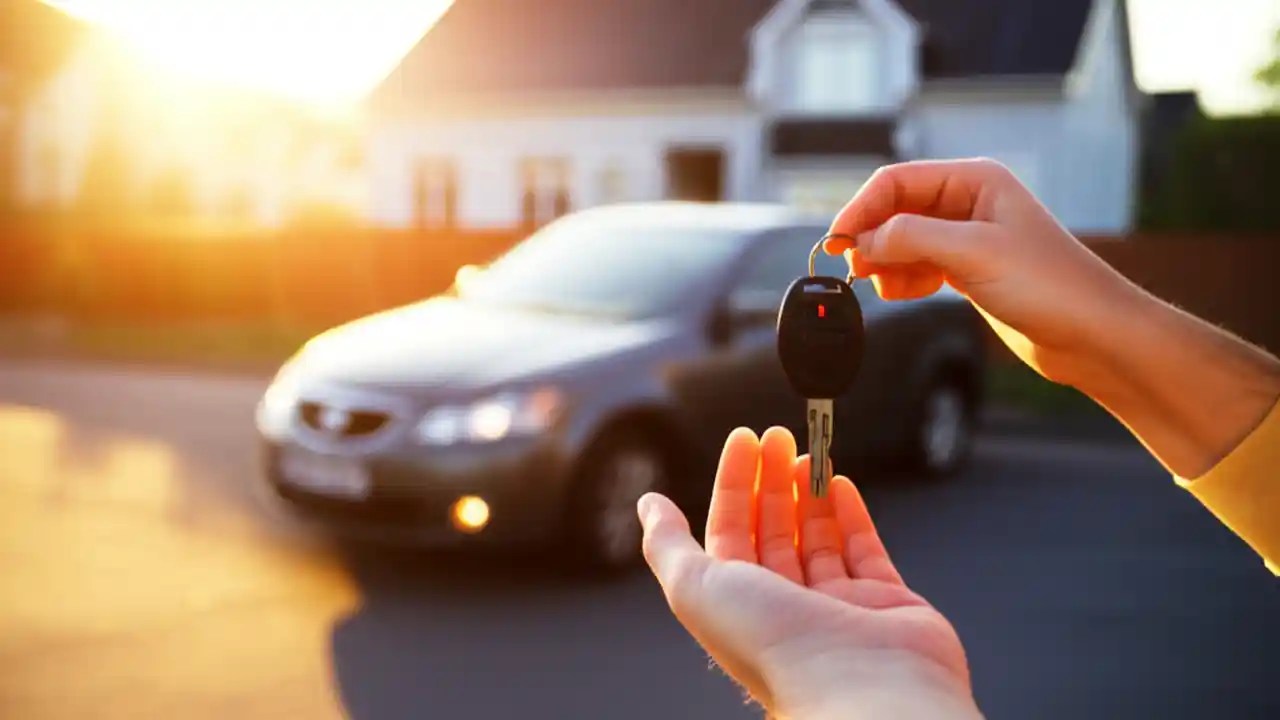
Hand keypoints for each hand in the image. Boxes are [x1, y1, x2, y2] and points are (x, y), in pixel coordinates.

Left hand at [639, 427, 982, 719]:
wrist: (860, 685)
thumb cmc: (776, 645)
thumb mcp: (695, 586)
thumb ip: (668, 544)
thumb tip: (648, 505)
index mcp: (739, 605)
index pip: (730, 531)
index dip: (734, 483)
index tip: (744, 439)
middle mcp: (786, 607)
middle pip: (773, 529)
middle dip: (772, 479)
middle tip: (777, 436)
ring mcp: (838, 605)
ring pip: (818, 536)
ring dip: (810, 491)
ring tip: (808, 451)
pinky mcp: (887, 603)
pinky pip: (865, 550)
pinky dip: (852, 515)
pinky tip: (842, 483)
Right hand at [821, 157, 1279, 478]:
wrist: (1094, 335)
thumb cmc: (1050, 286)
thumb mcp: (973, 254)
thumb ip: (911, 239)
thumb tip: (862, 240)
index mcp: (975, 180)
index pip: (897, 181)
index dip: (861, 208)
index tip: (835, 241)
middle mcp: (970, 202)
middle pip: (896, 209)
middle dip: (870, 237)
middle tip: (851, 269)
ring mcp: (969, 237)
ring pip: (903, 239)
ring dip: (883, 261)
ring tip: (877, 285)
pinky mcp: (969, 269)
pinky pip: (917, 265)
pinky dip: (901, 279)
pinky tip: (899, 294)